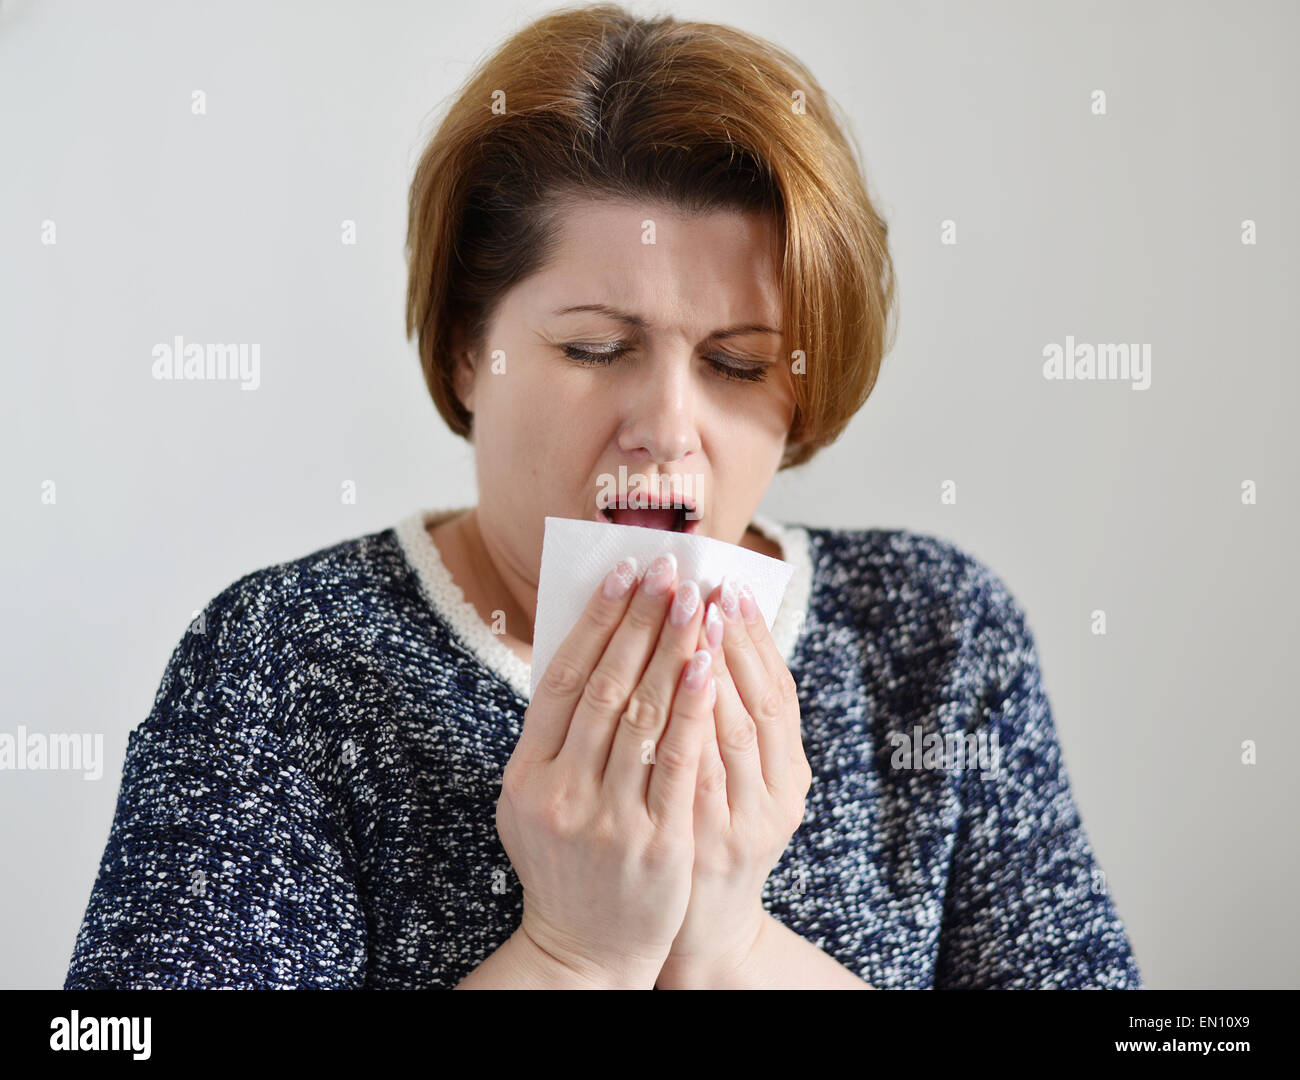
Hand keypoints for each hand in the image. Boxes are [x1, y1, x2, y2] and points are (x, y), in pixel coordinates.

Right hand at [496, 552, 714, 989]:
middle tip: (669, 572)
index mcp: (527, 774)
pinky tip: (708, 666)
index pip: (562, 680)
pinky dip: (692, 708)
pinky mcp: (657, 841)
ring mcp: (609, 819)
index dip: (595, 621)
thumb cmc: (563, 858)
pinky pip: (677, 761)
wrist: (584, 946)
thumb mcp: (531, 799)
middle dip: (640, 622)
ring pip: (643, 717)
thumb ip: (554, 736)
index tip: (623, 574)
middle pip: (605, 688)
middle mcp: (562, 792)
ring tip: (695, 603)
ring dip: (671, 651)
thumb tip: (588, 647)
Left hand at [657, 573, 811, 987]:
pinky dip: (679, 729)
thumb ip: (722, 720)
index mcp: (789, 774)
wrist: (693, 925)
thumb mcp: (731, 779)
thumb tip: (697, 637)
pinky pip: (690, 775)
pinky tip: (660, 688)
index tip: (729, 587)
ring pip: (729, 734)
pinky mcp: (703, 844)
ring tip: (681, 620)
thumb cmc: (703, 833)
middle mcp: (777, 796)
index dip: (756, 638)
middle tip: (702, 588)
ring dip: (703, 673)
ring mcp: (743, 824)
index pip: (779, 692)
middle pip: (759, 704)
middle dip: (728, 641)